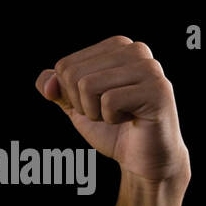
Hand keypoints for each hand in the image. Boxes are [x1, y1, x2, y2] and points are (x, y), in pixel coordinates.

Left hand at [35, 36, 189, 185]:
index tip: (97, 103)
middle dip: (81, 104)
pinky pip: (108, 101)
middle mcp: (136, 50)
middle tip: (107, 113)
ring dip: (95, 112)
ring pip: (87, 85)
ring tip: (119, 116)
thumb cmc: (112, 130)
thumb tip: (47, 81)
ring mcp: (150, 68)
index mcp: (117, 46)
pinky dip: (111, 118)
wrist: (143, 158)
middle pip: (73, 74)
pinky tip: (131, 119)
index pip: (64, 66)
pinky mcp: (158, 89)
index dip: (71, 95)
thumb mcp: (76, 106)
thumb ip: (57, 89)